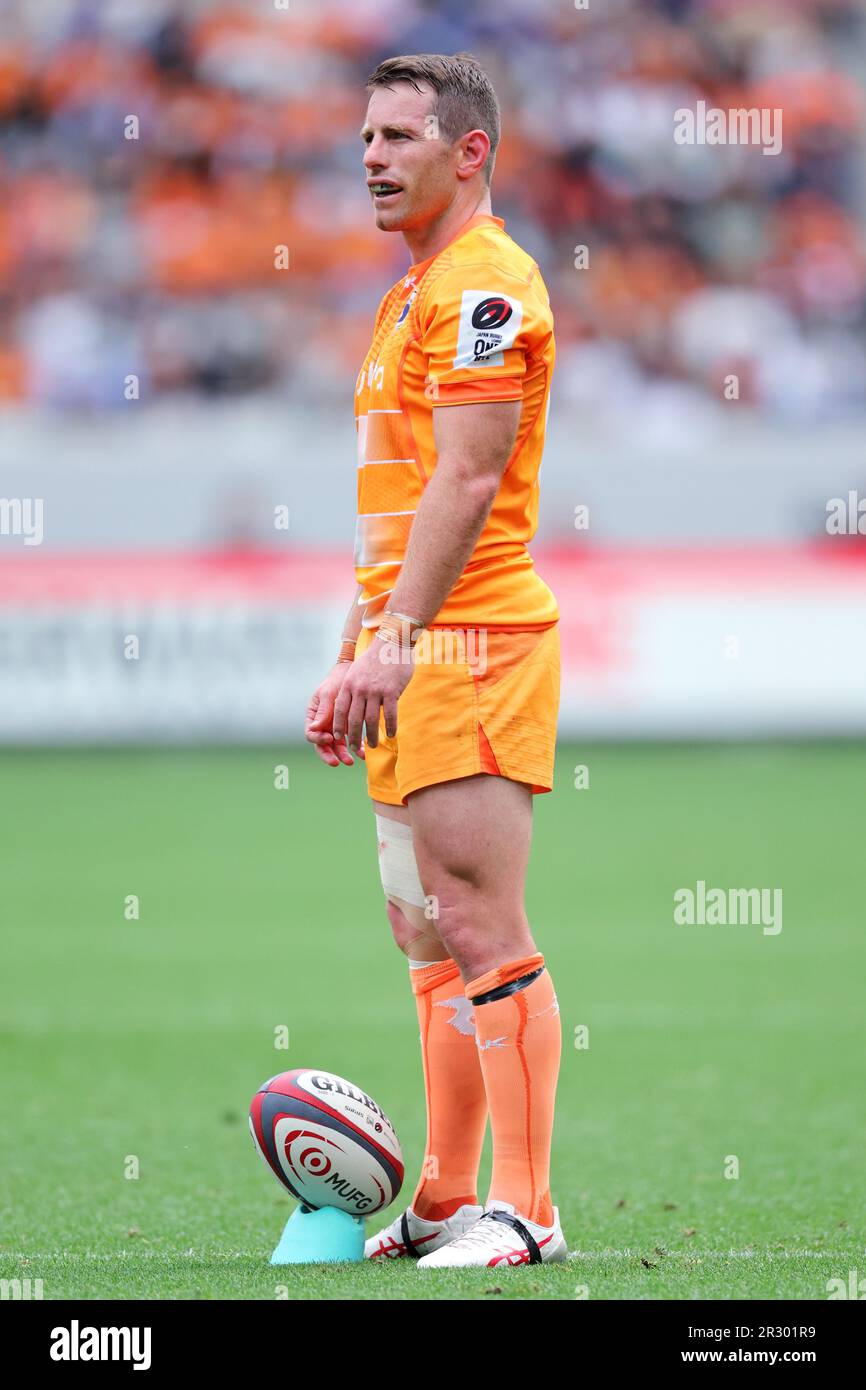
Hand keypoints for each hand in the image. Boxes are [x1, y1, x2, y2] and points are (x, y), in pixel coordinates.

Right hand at [305, 662, 362, 767]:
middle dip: (329, 755)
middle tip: (337, 762)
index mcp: (313, 717)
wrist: (352, 675)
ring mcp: (335, 728)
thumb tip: (314, 728)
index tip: (329, 738)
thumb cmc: (336, 681)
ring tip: (352, 761)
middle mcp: (322, 725)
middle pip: (322, 745)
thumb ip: (323, 711)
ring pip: (337, 747)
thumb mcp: (328, 694)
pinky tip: (363, 753)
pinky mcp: (348, 729)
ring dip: (343, 755)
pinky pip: (351, 742)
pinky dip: (356, 748)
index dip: (318, 739)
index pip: (311, 734)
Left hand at [332, 635, 414, 751]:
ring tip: (372, 745)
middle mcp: (359, 688)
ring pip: (370, 720)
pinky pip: (389, 714)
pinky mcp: (391, 691)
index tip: (338, 737)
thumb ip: (353, 689)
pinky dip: (390, 727)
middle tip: (355, 747)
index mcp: (349, 684)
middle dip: (353, 737)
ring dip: (371, 736)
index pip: (340, 710)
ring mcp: (375, 690)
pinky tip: (392, 734)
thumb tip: (352, 709)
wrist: (392, 642)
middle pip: (353, 719)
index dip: (338, 725)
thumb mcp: (357, 672)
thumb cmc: (376, 659)